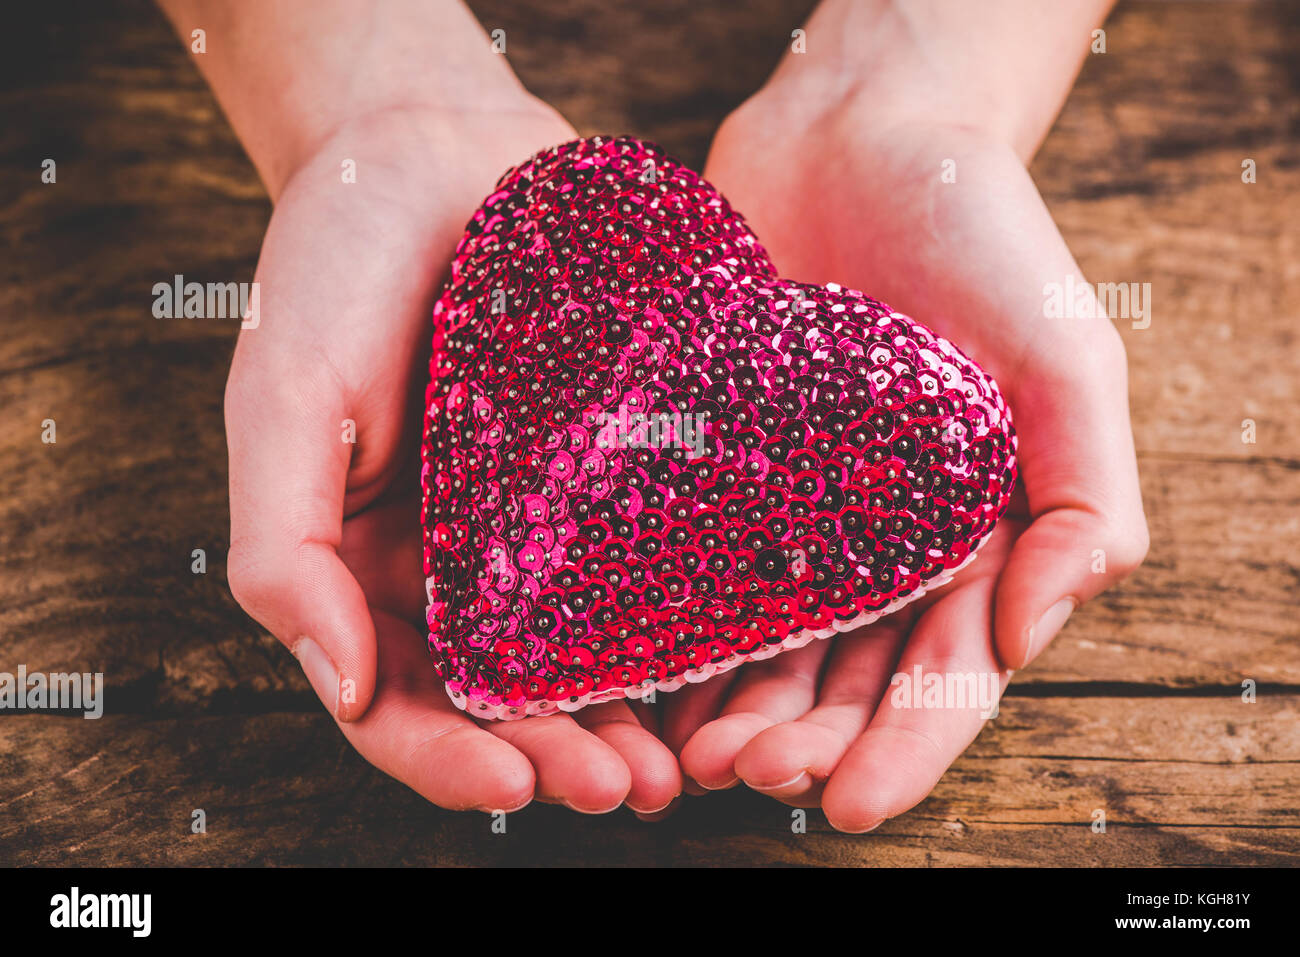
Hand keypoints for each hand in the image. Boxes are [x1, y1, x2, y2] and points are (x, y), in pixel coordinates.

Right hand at [224, 100, 681, 815]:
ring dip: (633, 714)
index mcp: (369, 567)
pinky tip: (724, 650)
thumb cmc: (335, 272)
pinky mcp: (612, 468)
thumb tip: (336, 682)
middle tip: (630, 788)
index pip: (399, 701)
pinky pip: (648, 557)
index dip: (448, 758)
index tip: (513, 782)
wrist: (434, 154)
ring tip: (683, 758)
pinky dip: (679, 620)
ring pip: (589, 648)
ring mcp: (543, 519)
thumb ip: (284, 548)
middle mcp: (461, 562)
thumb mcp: (281, 404)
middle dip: (564, 752)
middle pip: (508, 696)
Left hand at [657, 83, 1147, 830]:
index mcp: (973, 540)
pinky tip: (631, 674)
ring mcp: (796, 511)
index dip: (903, 748)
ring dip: (723, 705)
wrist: (865, 138)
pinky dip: (668, 625)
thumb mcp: (1070, 361)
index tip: (852, 805)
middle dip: (799, 740)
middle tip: (745, 775)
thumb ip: (1083, 503)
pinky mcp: (721, 467)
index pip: (943, 674)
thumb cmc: (985, 240)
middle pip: (841, 675)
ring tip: (681, 752)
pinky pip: (691, 561)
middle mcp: (882, 544)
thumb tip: (1030, 641)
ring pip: (760, 639)